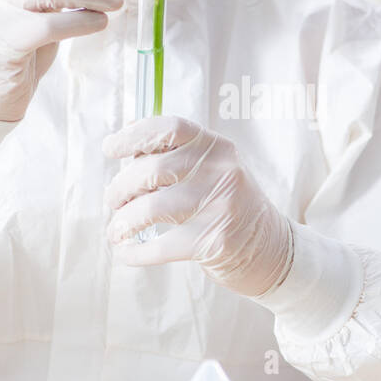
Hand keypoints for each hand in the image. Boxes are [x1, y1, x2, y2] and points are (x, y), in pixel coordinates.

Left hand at [103, 117, 293, 298]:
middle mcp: (221, 172)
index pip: (170, 128)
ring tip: (116, 229)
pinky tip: (126, 253)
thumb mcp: (213, 171)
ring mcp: (220, 207)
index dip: (134, 136)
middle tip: (112, 200)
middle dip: (121, 187)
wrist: (270, 248)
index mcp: (216, 147)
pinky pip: (160, 246)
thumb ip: (176, 158)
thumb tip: (127, 148)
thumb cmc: (228, 205)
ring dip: (123, 220)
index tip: (110, 147)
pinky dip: (135, 252)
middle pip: (153, 170)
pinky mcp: (214, 241)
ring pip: (151, 208)